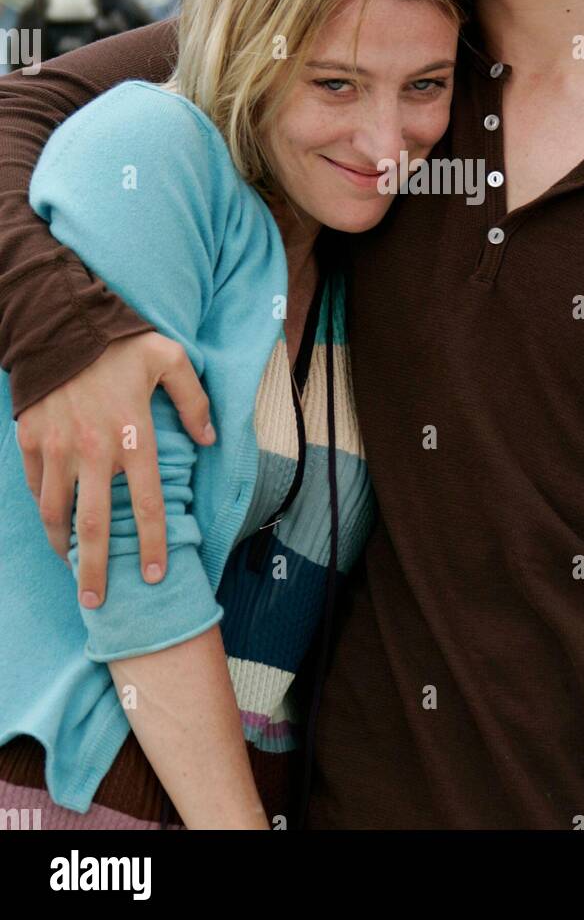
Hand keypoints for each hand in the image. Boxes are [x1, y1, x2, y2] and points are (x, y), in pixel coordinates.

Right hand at [16, 332, 214, 608]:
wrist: (61, 323)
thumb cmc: (120, 342)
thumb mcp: (170, 359)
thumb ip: (194, 400)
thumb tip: (209, 439)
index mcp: (134, 436)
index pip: (147, 505)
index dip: (153, 545)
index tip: (156, 575)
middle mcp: (95, 451)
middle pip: (95, 525)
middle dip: (96, 570)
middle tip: (98, 602)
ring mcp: (58, 448)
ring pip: (57, 513)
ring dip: (64, 547)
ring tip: (71, 569)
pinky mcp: (31, 441)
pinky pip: (37, 487)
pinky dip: (44, 509)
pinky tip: (54, 523)